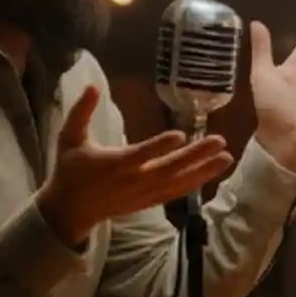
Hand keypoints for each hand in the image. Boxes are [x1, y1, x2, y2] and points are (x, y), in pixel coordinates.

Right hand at [37, 86, 235, 244]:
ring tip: (226, 157)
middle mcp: (133, 181)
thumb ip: (81, 112)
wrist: (70, 210)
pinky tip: (213, 172)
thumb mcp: (69, 138)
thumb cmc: (70, 170)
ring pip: (178, 183)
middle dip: (195, 156)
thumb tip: (92, 85)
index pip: (141, 155)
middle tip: (219, 141)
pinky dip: (195, 183)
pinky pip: (176, 193)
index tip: (180, 135)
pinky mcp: (149, 202)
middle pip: (169, 169)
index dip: (160, 147)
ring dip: (204, 171)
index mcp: (114, 164)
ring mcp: (144, 194)